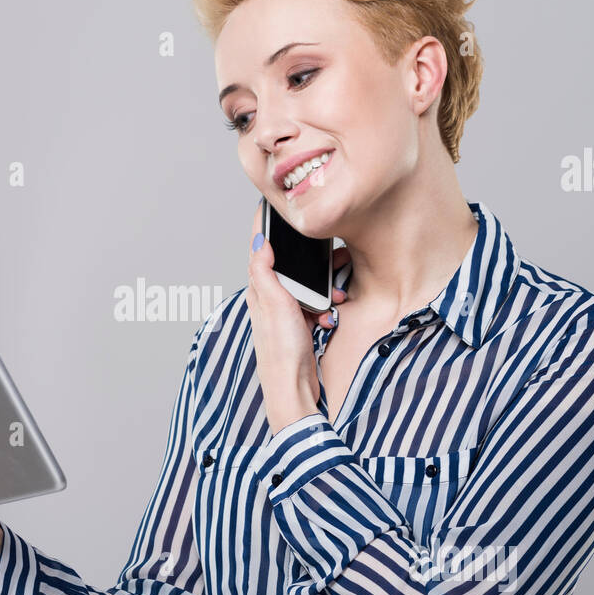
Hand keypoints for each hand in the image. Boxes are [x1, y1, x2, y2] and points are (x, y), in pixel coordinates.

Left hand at [245, 200, 349, 432]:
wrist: (293, 390)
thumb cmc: (282, 352)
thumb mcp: (274, 306)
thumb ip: (265, 273)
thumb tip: (258, 240)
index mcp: (259, 291)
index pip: (259, 250)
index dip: (263, 226)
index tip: (268, 203)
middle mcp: (268, 300)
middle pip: (288, 266)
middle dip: (311, 261)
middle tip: (332, 256)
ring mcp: (283, 314)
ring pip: (305, 286)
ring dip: (323, 289)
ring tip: (335, 296)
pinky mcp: (297, 327)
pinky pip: (314, 307)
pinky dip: (324, 308)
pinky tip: (329, 319)